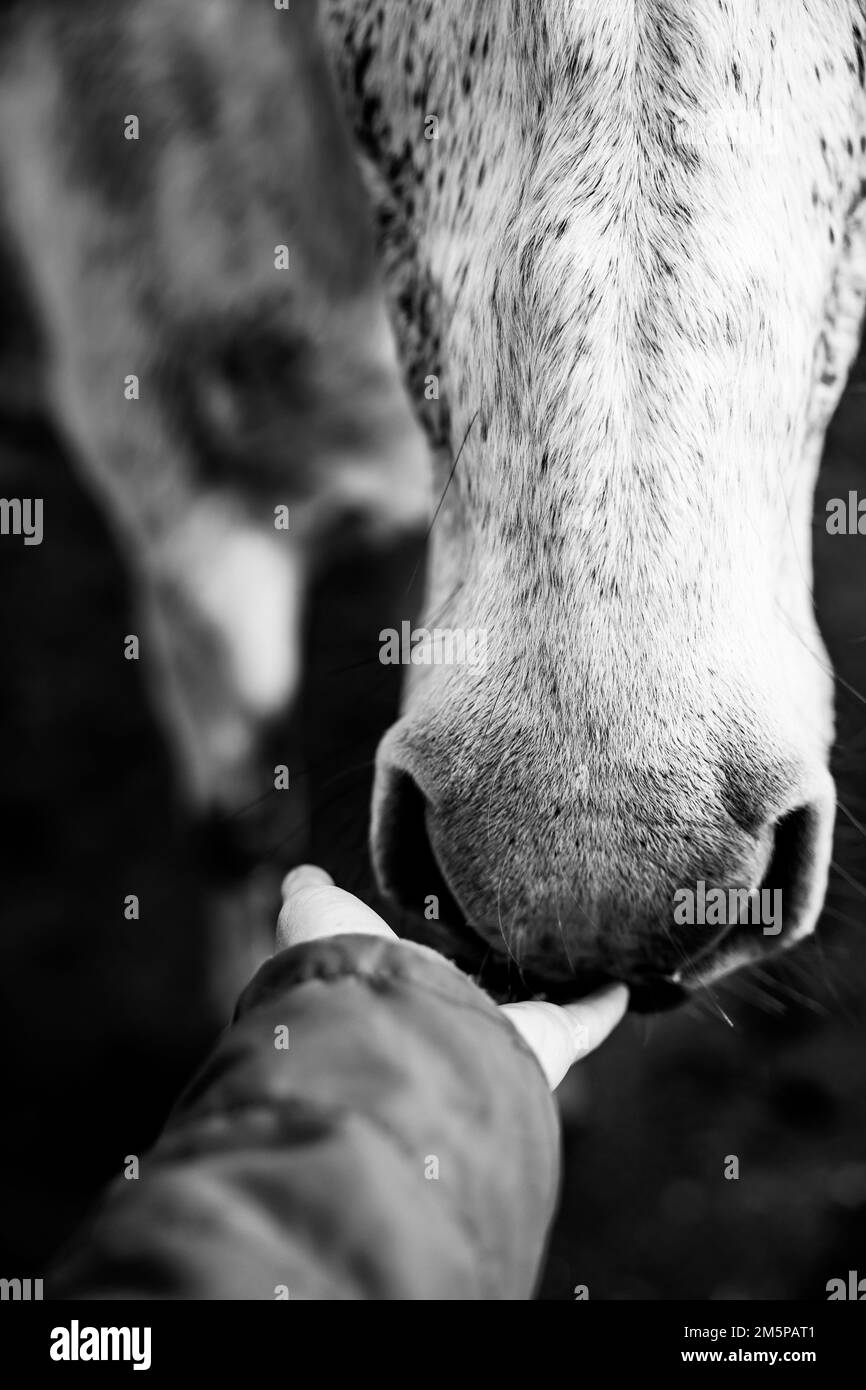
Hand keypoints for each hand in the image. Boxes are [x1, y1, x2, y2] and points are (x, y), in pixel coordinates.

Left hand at [277, 865, 627, 1089]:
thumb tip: (301, 875)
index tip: (458, 913)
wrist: (382, 1032)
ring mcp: (497, 1038)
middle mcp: (446, 1019)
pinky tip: (626, 976)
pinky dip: (604, 1001)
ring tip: (584, 943)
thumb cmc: (343, 971)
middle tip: (536, 921)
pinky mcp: (544, 1045)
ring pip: (535, 1008)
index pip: (423, 966)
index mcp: (395, 989)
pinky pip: (582, 1020)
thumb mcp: (314, 915)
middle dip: (505, 963)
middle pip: (484, 993)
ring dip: (558, 980)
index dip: (437, 944)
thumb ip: (310, 898)